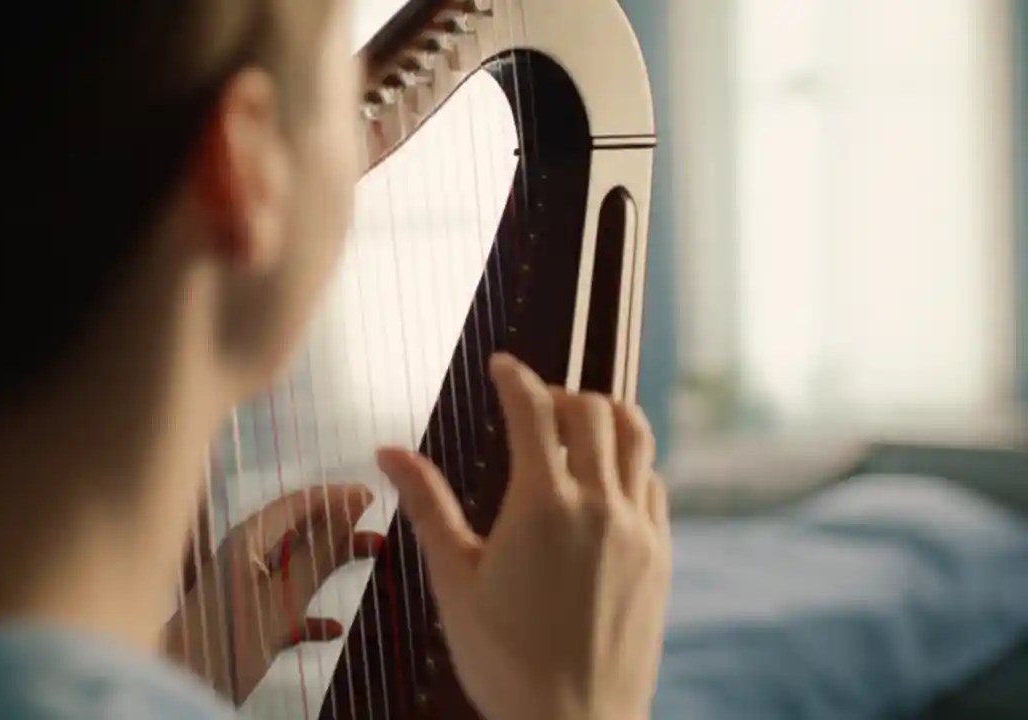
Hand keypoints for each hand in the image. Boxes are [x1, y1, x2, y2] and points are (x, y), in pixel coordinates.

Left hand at [166, 483, 382, 703]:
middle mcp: (245, 556)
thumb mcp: (285, 595)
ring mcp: (243, 587)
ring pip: (295, 566)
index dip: (336, 497)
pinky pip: (283, 604)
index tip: (373, 497)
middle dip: (339, 530)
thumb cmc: (232, 637)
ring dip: (331, 565)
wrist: (184, 683)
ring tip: (371, 559)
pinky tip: (334, 628)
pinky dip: (310, 611)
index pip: (299, 503)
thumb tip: (350, 506)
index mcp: (250, 539)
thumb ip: (320, 552)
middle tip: (379, 533)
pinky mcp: (243, 619)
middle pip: (299, 531)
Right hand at [378, 353, 670, 719]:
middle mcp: (599, 504)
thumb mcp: (454, 580)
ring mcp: (639, 527)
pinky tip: (607, 480)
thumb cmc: (504, 660)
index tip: (500, 365)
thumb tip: (387, 451)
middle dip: (560, 392)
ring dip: (606, 415)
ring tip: (577, 425)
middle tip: (534, 403)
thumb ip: (426, 505)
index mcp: (542, 505)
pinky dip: (632, 461)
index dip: (514, 376)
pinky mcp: (661, 554)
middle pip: (592, 409)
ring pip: (637, 436)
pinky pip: (654, 482)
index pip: (532, 409)